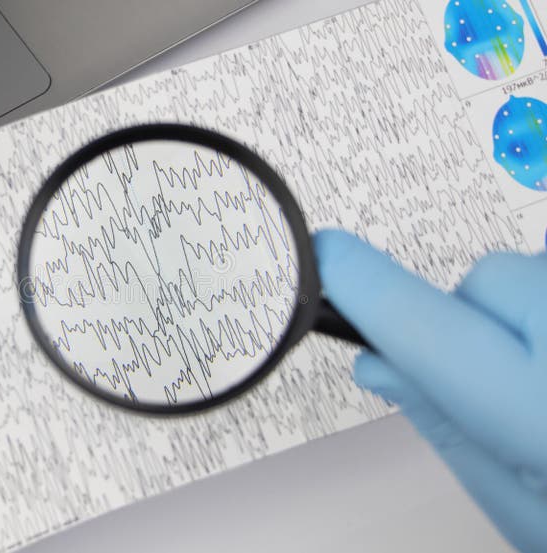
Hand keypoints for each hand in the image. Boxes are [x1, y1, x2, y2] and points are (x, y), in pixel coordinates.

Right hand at [314, 230, 546, 551]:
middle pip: (491, 282)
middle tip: (501, 382)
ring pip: (539, 276)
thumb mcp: (518, 506)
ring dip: (530, 315)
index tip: (325, 254)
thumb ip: (445, 426)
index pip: (430, 332)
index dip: (366, 287)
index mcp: (545, 418)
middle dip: (471, 320)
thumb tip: (378, 364)